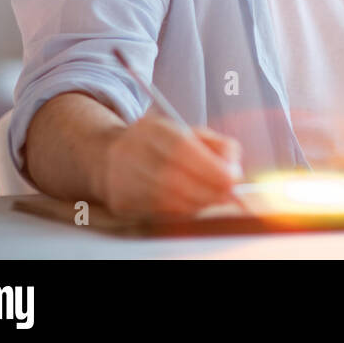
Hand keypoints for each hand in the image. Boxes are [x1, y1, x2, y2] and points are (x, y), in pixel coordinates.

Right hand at [98, 112, 242, 216]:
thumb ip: (218, 146)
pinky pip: (158, 212)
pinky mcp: (121, 202)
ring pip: (167, 199)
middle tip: (229, 194)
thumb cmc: (159, 145)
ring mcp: (123, 179)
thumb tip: (235, 170)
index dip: (210, 168)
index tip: (232, 179)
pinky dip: (182, 211)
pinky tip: (193, 204)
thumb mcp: (189, 132)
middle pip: (175, 178)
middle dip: (208, 190)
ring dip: (199, 203)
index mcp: (153, 130)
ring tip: (214, 199)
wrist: (109, 157)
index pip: (182, 149)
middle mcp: (133, 152)